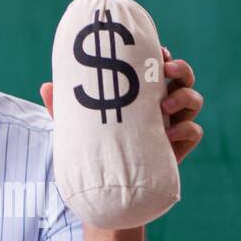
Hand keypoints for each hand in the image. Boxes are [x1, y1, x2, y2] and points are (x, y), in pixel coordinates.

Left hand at [39, 45, 202, 164]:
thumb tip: (45, 86)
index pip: (161, 66)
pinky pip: (195, 132)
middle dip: (181, 68)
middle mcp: (163, 105)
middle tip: (166, 68)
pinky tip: (168, 135)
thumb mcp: (79, 127)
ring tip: (163, 107)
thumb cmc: (96, 149)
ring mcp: (175, 124)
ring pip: (194, 100)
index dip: (164, 55)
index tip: (156, 51)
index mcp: (143, 93)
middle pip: (184, 77)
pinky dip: (186, 129)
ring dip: (184, 97)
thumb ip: (64, 108)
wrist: (111, 189)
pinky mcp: (180, 146)